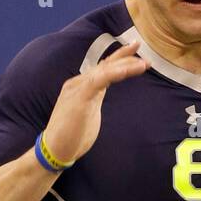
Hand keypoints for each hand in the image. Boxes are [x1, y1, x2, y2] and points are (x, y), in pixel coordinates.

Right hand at [41, 41, 149, 165]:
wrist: (55, 150)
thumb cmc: (71, 135)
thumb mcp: (88, 112)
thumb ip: (94, 99)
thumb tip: (101, 93)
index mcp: (81, 87)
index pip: (102, 68)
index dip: (119, 58)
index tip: (137, 51)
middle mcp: (79, 83)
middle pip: (105, 65)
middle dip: (126, 58)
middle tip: (145, 56)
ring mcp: (78, 89)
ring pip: (104, 71)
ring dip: (125, 66)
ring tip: (143, 64)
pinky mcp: (79, 98)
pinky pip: (98, 80)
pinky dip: (113, 73)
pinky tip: (126, 71)